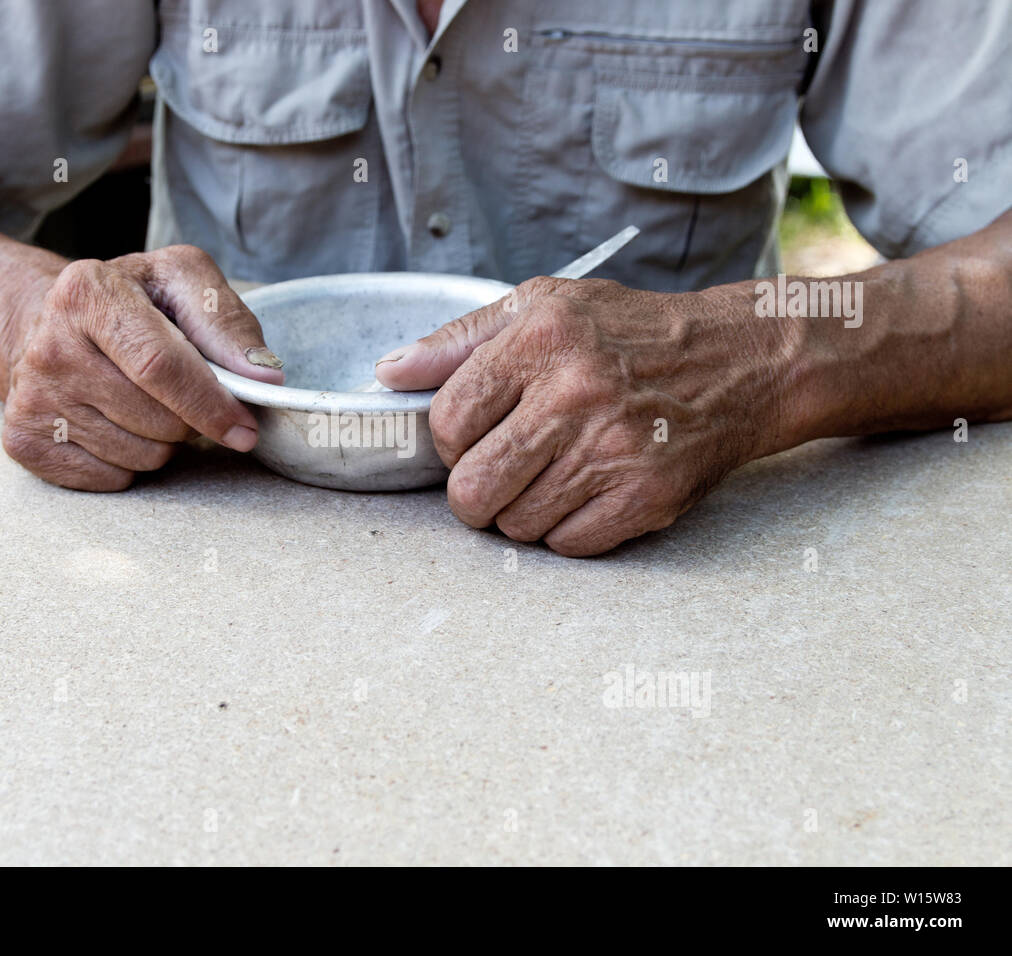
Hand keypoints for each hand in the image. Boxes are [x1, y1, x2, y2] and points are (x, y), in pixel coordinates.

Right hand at [0, 246, 283, 489]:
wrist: (45, 321)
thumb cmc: (128, 301)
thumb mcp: (180, 281)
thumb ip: (227, 322)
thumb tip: (265, 378)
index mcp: (87, 293)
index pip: (160, 366)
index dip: (211, 404)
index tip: (246, 427)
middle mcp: (48, 345)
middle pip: (157, 420)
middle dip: (191, 421)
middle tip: (182, 396)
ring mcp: (31, 396)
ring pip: (139, 456)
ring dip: (162, 442)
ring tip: (144, 404)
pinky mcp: (24, 439)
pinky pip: (111, 478)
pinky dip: (129, 462)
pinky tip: (114, 423)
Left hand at [375, 277, 796, 555]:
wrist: (736, 362)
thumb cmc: (626, 332)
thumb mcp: (541, 306)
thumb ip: (458, 341)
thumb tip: (388, 374)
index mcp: (541, 339)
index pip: (447, 423)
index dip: (449, 441)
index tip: (473, 436)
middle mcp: (576, 394)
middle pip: (472, 489)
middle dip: (473, 492)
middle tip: (500, 471)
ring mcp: (614, 451)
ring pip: (515, 525)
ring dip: (521, 511)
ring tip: (553, 474)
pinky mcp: (648, 497)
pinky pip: (566, 546)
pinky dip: (566, 530)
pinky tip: (586, 492)